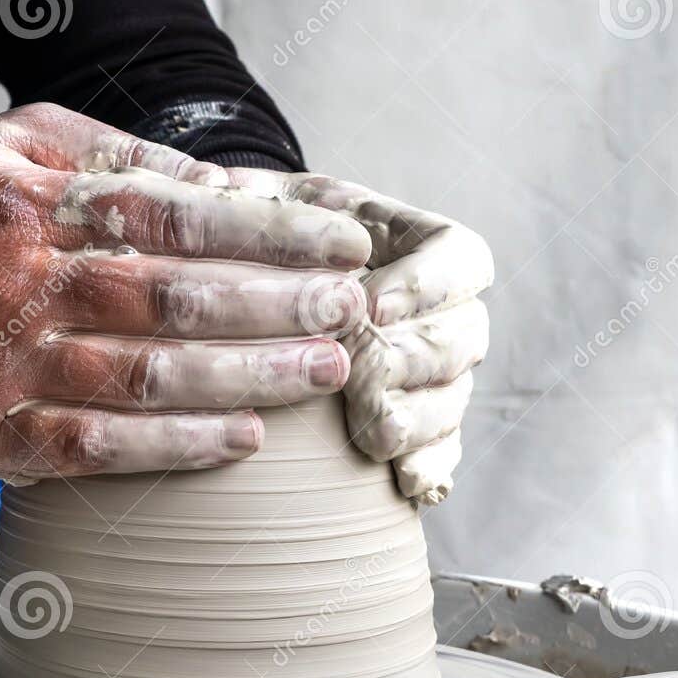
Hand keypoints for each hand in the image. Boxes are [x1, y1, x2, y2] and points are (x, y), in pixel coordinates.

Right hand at [0, 103, 372, 479]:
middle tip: (354, 313)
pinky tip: (246, 439)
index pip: (176, 214)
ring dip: (251, 377)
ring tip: (326, 371)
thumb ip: (114, 154)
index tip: (341, 244)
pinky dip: (179, 447)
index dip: (269, 232)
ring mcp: (6, 365)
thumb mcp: (12, 141)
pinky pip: (101, 448)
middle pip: (177, 297)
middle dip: (281, 306)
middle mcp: (21, 283)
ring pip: (150, 376)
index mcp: (32, 201)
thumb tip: (225, 186)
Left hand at [224, 169, 492, 505]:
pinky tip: (407, 485)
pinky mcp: (421, 421)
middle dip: (413, 361)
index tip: (372, 304)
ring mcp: (437, 371)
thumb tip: (214, 192)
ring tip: (374, 436)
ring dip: (418, 420)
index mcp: (421, 246)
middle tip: (364, 379)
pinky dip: (428, 466)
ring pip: (454, 396)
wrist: (276, 291)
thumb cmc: (273, 240)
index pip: (459, 260)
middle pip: (464, 337)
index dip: (426, 284)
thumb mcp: (265, 206)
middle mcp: (444, 311)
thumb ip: (251, 202)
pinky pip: (442, 448)